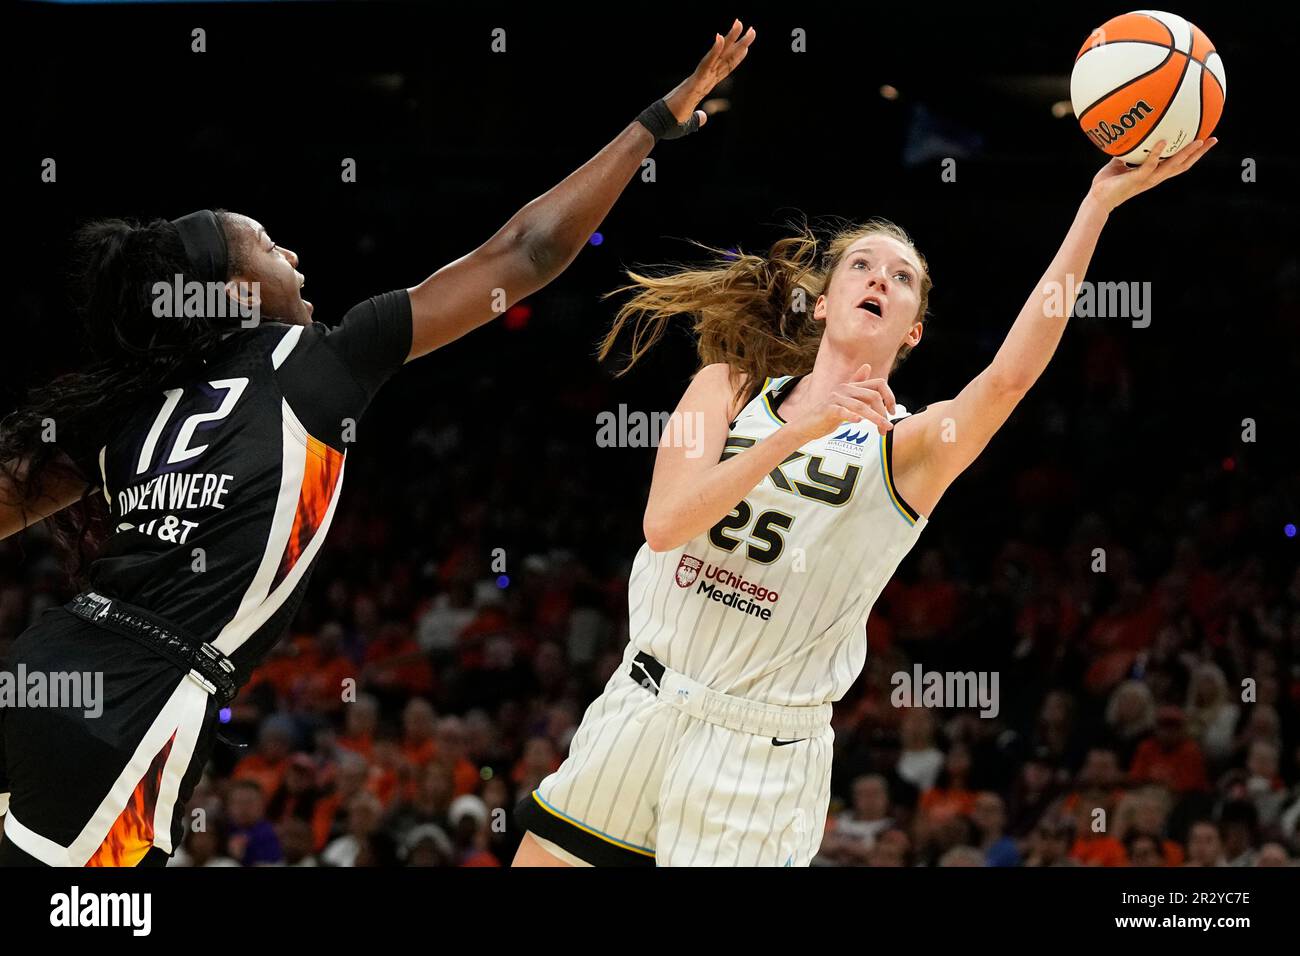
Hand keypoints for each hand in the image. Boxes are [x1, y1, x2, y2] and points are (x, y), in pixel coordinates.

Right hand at [662, 19, 756, 128]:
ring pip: (717, 56)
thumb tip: (703, 117)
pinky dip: (713, 51)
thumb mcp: (689, 123)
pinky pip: (705, 64)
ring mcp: (698, 78)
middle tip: (751, 29)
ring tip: (739, 24)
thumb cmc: (670, 124)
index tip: (746, 47)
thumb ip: (697, 118)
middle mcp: (702, 79)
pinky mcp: (694, 82)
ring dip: (729, 40)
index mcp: (703, 87)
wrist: (659, 126)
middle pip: (724, 59)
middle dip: (738, 43)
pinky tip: (721, 38)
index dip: (735, 58)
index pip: (723, 70)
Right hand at [788, 363, 897, 441]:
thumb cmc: (828, 414)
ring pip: (861, 406)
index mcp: (851, 386)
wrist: (807, 425)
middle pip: (873, 396)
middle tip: (887, 427)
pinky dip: (851, 416)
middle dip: (884, 412)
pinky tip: (858, 422)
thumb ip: (857, 385)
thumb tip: (867, 366)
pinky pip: (842, 411)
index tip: (893, 411)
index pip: (879, 384)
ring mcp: (835, 398)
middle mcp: (845, 389)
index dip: (890, 396)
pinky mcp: (827, 409)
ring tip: (884, 430)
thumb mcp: (845, 399)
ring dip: (876, 419)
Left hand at [1088, 137, 1216, 212]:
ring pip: (1173, 166)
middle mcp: (1155, 177)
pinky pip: (1150, 165)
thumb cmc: (1107, 183)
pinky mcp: (1137, 179)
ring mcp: (1147, 179)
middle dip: (1200, 153)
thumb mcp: (1119, 163)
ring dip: (1187, 153)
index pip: (1178, 164)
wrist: (1097, 199)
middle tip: (1213, 139)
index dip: (1192, 154)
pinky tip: (1163, 141)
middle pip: (1184, 165)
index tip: (1204, 141)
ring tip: (1199, 141)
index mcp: (1154, 174)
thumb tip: (1129, 137)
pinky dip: (1157, 154)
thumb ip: (1128, 152)